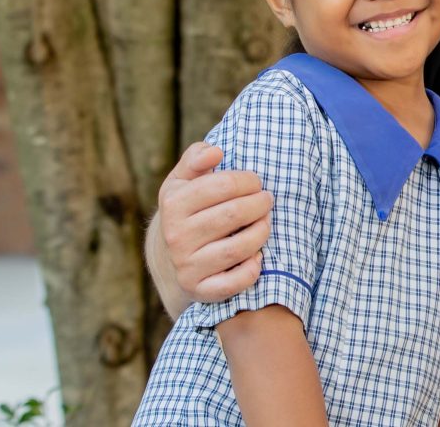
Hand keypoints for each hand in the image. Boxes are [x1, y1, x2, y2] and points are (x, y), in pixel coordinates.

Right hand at [158, 142, 273, 302]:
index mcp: (173, 204)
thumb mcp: (184, 180)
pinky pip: (233, 283)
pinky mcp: (199, 289)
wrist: (172, 254)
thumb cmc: (188, 208)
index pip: (223, 185)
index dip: (248, 181)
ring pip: (237, 248)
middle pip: (233, 215)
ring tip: (266, 223)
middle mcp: (176, 236)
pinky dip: (251, 270)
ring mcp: (186, 265)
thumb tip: (215, 151)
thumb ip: (196, 158)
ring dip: (260, 233)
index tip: (257, 182)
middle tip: (267, 200)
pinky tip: (258, 257)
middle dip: (259, 204)